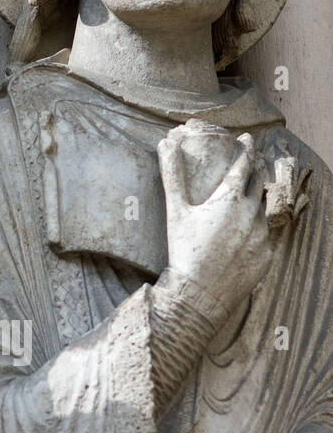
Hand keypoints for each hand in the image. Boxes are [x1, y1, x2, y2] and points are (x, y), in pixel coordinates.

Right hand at [159, 132, 276, 313]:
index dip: (246, 148)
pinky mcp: (266, 254)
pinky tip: (243, 231)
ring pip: (262, 208)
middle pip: (258, 183)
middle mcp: (251, 213)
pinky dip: (255, 227)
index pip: (244, 164)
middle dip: (254, 170)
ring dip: (255, 199)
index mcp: (229, 199)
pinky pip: (264, 234)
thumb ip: (172, 174)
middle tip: (248, 163)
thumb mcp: (175, 210)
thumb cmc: (184, 250)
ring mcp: (261, 235)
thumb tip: (165, 142)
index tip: (246, 139)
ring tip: (245, 197)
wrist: (200, 293)